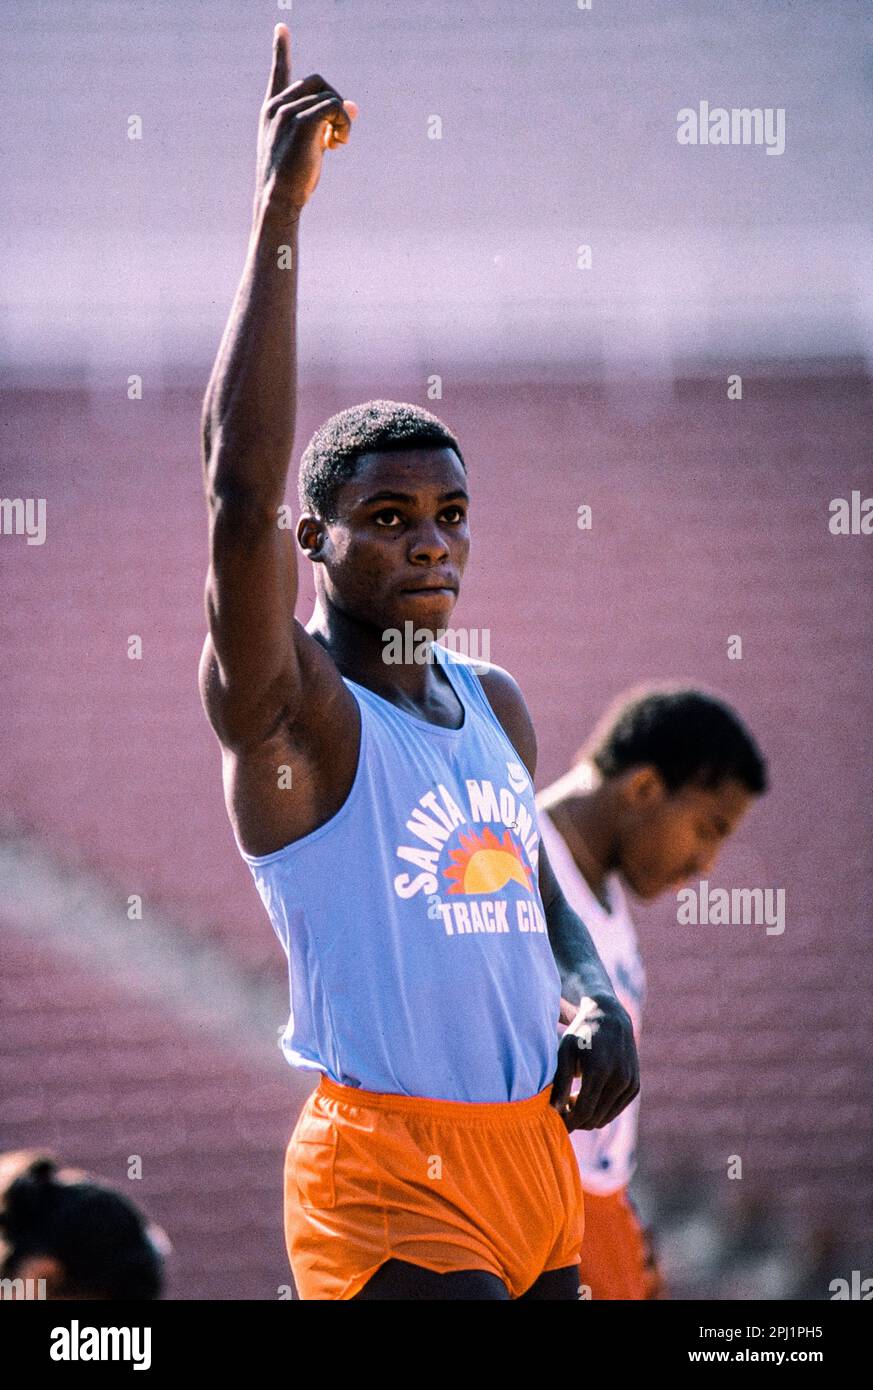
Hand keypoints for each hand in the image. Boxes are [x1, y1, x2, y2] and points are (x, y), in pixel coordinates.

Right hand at [254, 24, 357, 216]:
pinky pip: (336, 107)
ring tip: (336, 145)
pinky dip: (344, 125)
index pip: (278, 74)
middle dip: (335, 104)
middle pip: (319, 82)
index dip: (281, 51)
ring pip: (331, 96)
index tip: (281, 28)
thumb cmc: (292, 181)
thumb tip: (354, 106)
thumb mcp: (310, 148)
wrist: (278, 201)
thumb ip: (327, 124)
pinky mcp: (303, 122)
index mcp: (272, 111)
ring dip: (342, 121)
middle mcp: (277, 106)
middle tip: (336, 136)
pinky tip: (338, 145)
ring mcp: (288, 112)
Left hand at [550, 993, 638, 1130]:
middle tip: (561, 1108)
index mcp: (599, 1069)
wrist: (609, 1017)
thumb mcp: (565, 1051)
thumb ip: (560, 1082)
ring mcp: (629, 1083)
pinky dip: (600, 1110)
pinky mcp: (634, 1086)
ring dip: (587, 1116)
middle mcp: (619, 1078)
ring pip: (604, 1118)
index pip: (583, 1110)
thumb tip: (554, 1110)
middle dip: (575, 1120)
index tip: (554, 1122)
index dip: (568, 1122)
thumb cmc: (581, 1033)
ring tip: (572, 1099)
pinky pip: (614, 1110)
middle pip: (594, 1118)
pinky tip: (587, 1095)